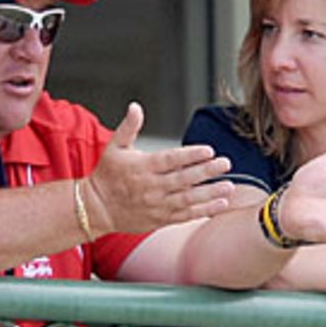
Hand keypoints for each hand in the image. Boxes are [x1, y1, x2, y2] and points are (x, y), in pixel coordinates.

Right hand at [83, 102, 233, 233]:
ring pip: (188, 199)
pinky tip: (220, 205)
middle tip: (226, 164)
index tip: (209, 150)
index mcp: (143, 167)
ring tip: (229, 186)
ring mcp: (157, 205)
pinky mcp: (161, 219)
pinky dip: (204, 211)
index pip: (170, 160)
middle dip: (206, 171)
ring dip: (210, 193)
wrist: (97, 209)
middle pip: (183, 179)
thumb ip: (128, 127)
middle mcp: (152, 187)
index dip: (190, 155)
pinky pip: (186, 215)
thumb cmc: (107, 176)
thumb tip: (135, 107)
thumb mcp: (114, 147)